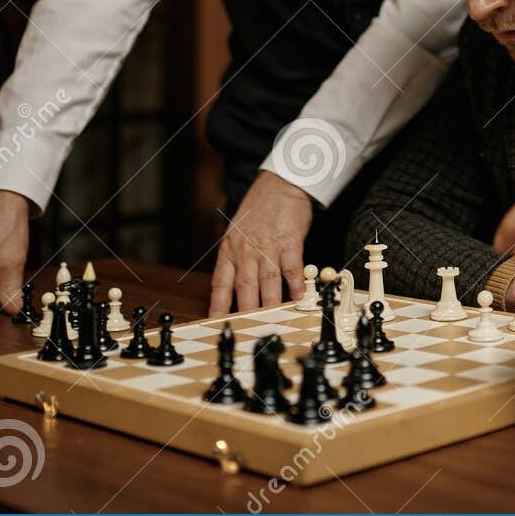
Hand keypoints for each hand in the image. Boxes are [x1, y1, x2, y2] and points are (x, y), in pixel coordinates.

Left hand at [207, 170, 312, 316]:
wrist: (280, 184)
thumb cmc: (259, 210)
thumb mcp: (237, 233)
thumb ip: (236, 260)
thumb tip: (237, 290)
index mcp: (231, 250)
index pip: (221, 284)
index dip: (218, 306)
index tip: (216, 324)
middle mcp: (246, 250)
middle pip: (245, 287)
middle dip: (246, 312)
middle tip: (249, 331)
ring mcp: (268, 246)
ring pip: (267, 281)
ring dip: (271, 303)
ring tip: (274, 321)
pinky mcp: (289, 241)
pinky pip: (292, 267)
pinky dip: (295, 283)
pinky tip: (298, 296)